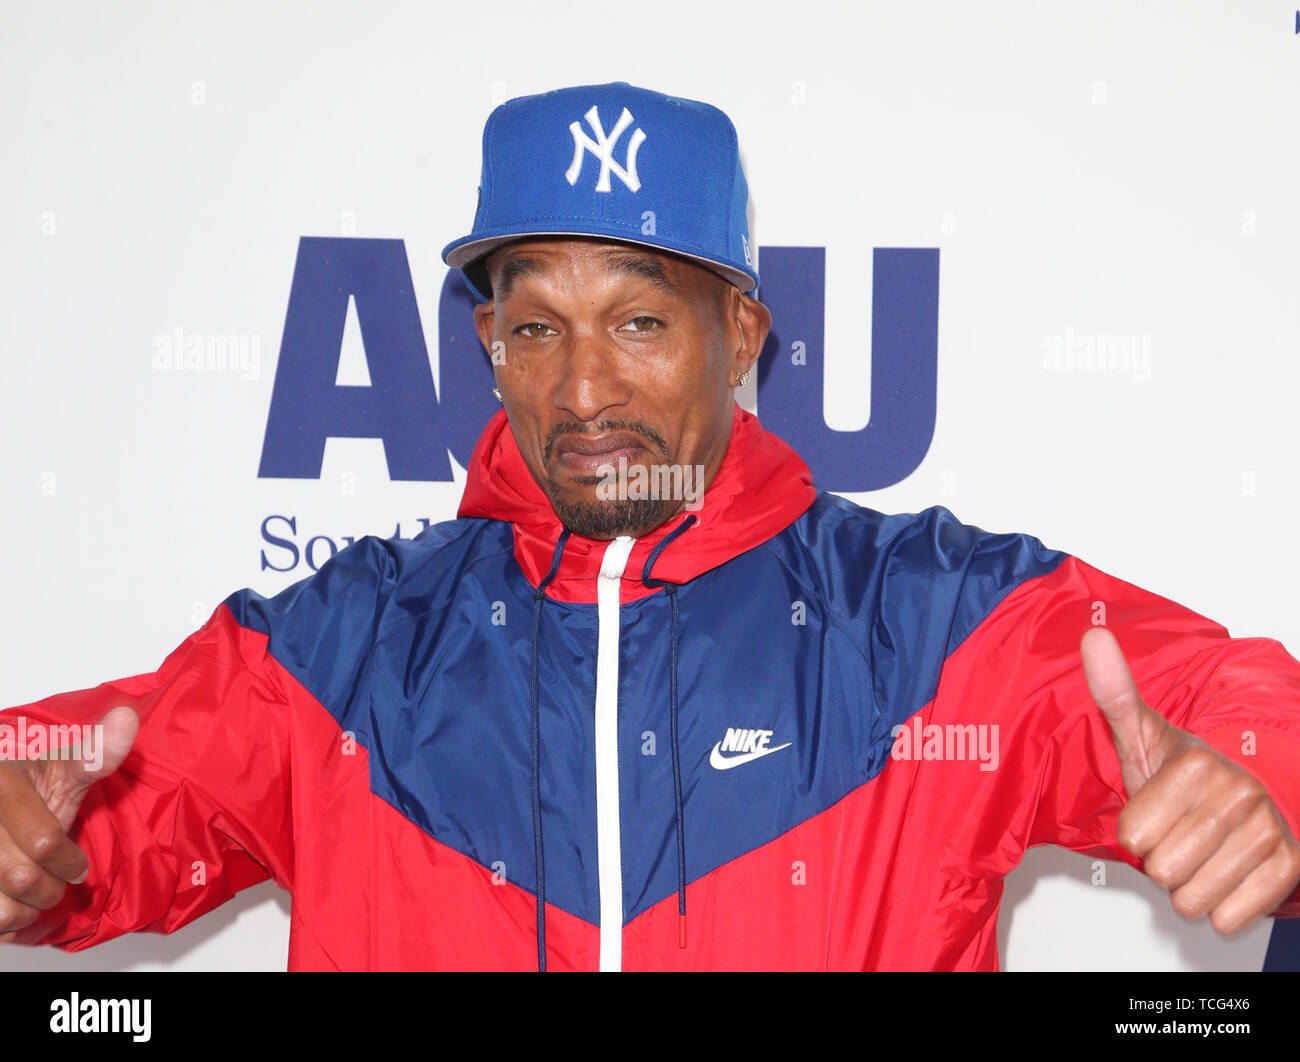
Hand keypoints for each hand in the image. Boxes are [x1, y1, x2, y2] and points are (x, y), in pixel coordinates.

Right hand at [0, 705, 137, 942]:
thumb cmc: (29, 792)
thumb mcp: (64, 770)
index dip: (69, 860)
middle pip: (21, 876)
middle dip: (50, 889)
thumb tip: (126, 717)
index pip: (44, 841)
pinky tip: (10, 905)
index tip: (78, 866)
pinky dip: (2, 924)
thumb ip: (96, 753)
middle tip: (57, 883)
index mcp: (0, 783)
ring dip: (24, 911)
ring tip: (32, 896)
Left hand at [1080, 628, 1299, 934]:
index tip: (1156, 812)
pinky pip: (1226, 918)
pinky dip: (1220, 907)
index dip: (1136, 833)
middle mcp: (1238, 795)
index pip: (1132, 837)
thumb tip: (1092, 635)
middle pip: (1161, 871)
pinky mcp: (1288, 869)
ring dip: (1189, 885)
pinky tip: (1226, 873)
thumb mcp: (1143, 735)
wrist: (1254, 795)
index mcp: (1196, 765)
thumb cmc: (1186, 775)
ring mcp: (1267, 832)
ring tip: (1200, 852)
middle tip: (1179, 834)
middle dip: (1162, 860)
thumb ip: (1114, 692)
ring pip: (1191, 899)